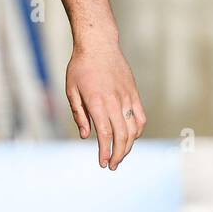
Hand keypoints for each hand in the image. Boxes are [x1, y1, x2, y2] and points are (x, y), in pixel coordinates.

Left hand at [65, 42, 145, 169]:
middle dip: (117, 154)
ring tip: (120, 155)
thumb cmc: (80, 67)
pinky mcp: (134, 94)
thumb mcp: (71, 90)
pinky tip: (131, 138)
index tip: (102, 163)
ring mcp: (127, 98)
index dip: (105, 151)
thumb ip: (79, 114)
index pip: (104, 134)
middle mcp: (114, 102)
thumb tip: (86, 136)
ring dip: (128, 146)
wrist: (98, 46)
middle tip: (111, 165)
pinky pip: (140, 117)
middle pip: (121, 136)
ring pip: (133, 129)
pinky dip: (138, 131)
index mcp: (97, 102)